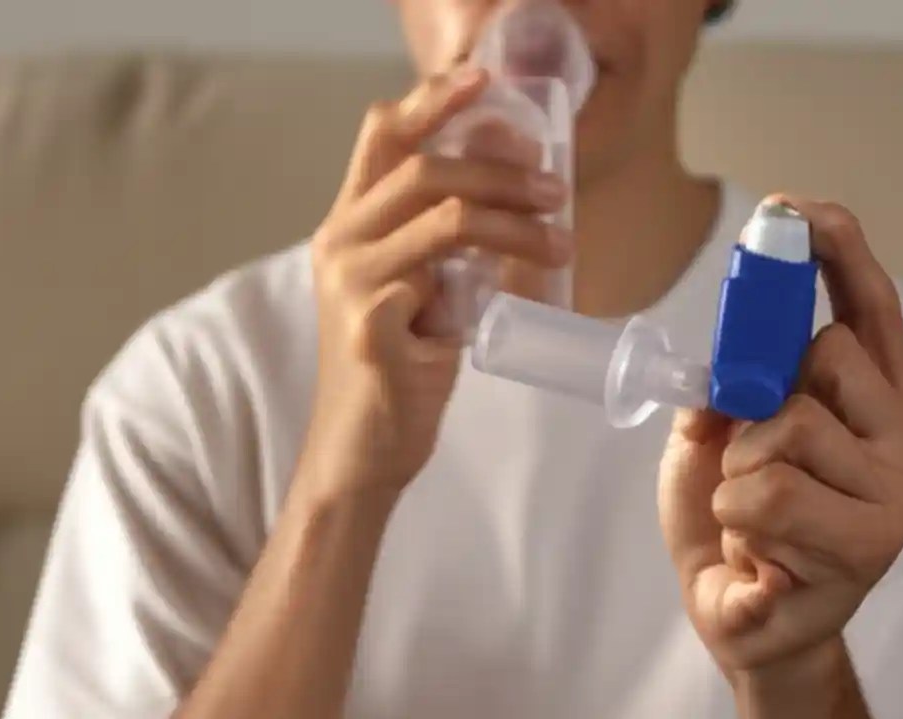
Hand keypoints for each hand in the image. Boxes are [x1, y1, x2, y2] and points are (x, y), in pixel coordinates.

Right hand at [302, 68, 571, 494]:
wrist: (361, 452)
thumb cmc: (395, 374)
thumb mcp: (419, 293)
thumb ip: (445, 245)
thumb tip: (512, 195)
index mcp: (348, 227)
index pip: (380, 135)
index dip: (432, 98)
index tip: (485, 81)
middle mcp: (340, 242)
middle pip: (425, 166)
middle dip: (503, 169)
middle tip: (554, 190)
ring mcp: (352, 280)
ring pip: (447, 214)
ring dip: (517, 221)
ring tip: (562, 240)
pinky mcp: (372, 320)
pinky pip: (445, 274)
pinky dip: (496, 272)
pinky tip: (522, 290)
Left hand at [658, 198, 902, 682]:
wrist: (744, 620)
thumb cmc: (739, 519)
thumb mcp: (715, 438)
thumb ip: (726, 389)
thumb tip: (724, 364)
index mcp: (887, 401)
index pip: (870, 310)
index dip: (838, 251)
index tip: (797, 207)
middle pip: (820, 357)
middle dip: (756, 408)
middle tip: (755, 463)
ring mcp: (901, 494)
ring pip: (784, 430)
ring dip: (738, 475)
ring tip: (757, 517)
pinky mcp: (871, 546)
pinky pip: (767, 497)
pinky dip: (736, 521)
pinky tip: (763, 554)